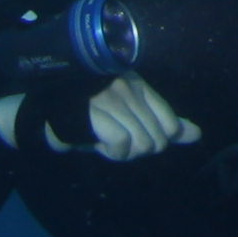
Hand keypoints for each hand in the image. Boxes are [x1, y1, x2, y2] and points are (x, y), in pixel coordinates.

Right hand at [0, 73, 194, 158]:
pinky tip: (99, 146)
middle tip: (117, 143)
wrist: (41, 117)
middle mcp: (126, 86)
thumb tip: (196, 134)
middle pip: (157, 137)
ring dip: (125, 154)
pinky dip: (113, 154)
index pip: (169, 120)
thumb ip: (163, 124)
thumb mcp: (128, 118)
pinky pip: (122, 146)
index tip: (134, 137)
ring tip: (107, 143)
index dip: (157, 139)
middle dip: (139, 150)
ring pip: (143, 143)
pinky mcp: (94, 113)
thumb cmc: (87, 118)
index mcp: (137, 82)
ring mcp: (109, 98)